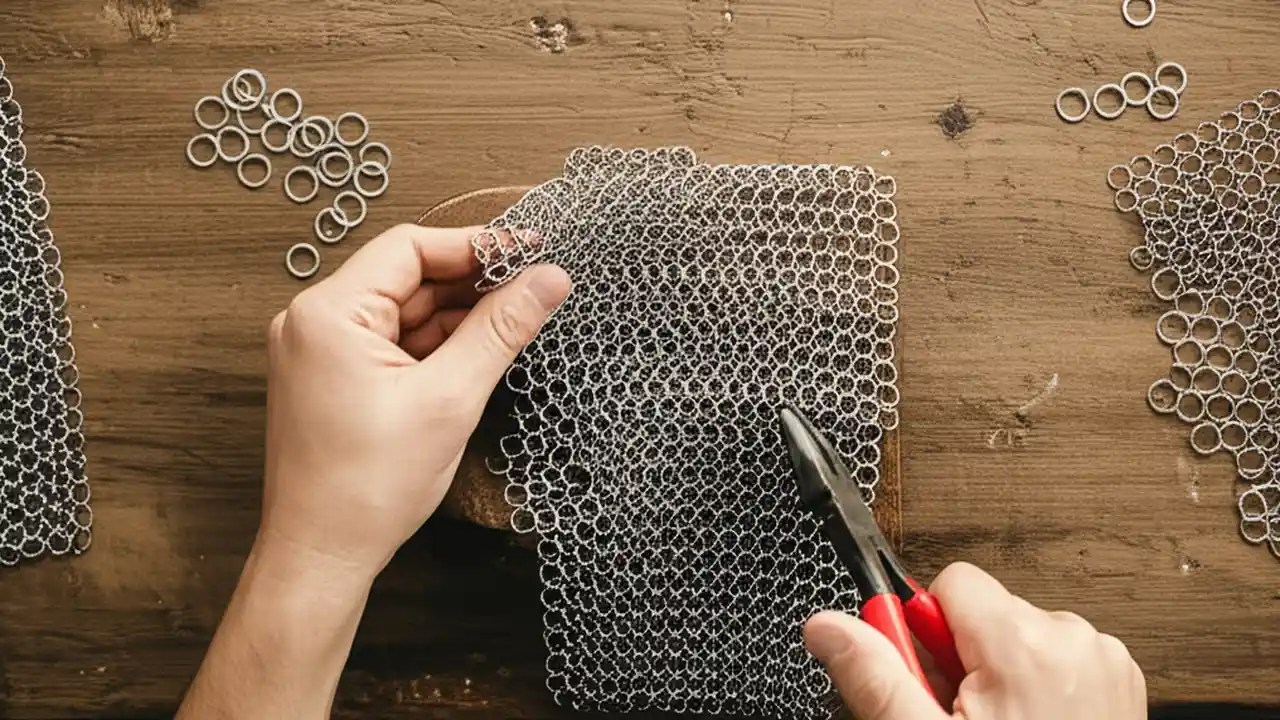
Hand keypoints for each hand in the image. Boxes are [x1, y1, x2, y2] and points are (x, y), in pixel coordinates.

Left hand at [260, 224, 570, 577]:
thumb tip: (548, 279)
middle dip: (470, 283)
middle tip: (533, 287)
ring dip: (456, 315)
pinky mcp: (332, 380)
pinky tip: (477, 352)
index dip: (475, 245)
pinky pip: (391, 342)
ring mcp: (320, 352)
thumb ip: (501, 329)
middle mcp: (313, 322)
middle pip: (406, 276)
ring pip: (402, 311)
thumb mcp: (450, 398)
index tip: (529, 250)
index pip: (410, 248)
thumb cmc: (367, 487)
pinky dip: (434, 345)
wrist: (321, 557)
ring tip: (515, 322)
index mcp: (328, 314)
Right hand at [804, 562, 1145, 719]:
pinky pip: (1054, 659)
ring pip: (1017, 637)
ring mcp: (1102, 662)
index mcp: (1024, 645)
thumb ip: (874, 677)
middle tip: (960, 718)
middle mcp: (1072, 641)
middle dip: (961, 660)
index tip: (927, 678)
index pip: (951, 582)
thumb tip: (827, 628)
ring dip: (998, 676)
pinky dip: (1035, 688)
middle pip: (982, 614)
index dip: (925, 632)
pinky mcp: (1115, 682)